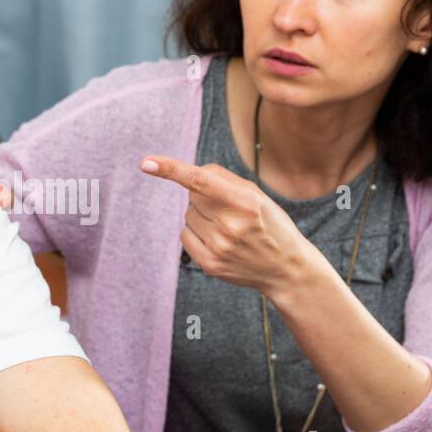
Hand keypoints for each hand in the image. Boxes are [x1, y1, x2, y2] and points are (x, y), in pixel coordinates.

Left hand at [139, 155, 313, 297]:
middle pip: (192, 196)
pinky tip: (219, 241)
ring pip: (188, 215)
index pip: (200, 181)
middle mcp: (230, 226)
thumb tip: (186, 173)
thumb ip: (223, 179)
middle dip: (205, 197)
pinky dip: (196, 233)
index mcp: (245, 202)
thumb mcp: (256, 195)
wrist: (285, 268)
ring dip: (202, 216)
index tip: (146, 163)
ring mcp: (219, 248)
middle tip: (231, 210)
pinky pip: (185, 235)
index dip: (170, 169)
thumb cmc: (269, 224)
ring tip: (229, 228)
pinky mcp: (209, 264)